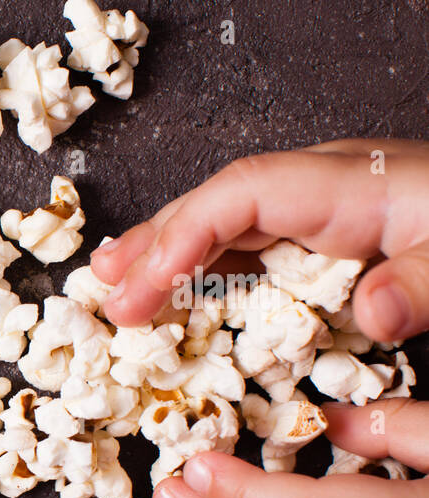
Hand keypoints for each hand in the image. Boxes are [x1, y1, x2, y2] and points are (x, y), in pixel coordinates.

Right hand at [89, 139, 428, 339]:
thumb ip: (423, 281)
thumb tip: (369, 312)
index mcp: (357, 186)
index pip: (243, 193)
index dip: (181, 236)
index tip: (141, 288)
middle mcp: (329, 191)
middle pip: (218, 204)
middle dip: (153, 244)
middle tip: (101, 290)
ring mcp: (327, 214)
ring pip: (226, 225)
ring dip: (165, 256)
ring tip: (113, 287)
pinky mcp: (333, 241)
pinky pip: (252, 251)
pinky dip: (204, 273)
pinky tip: (177, 297)